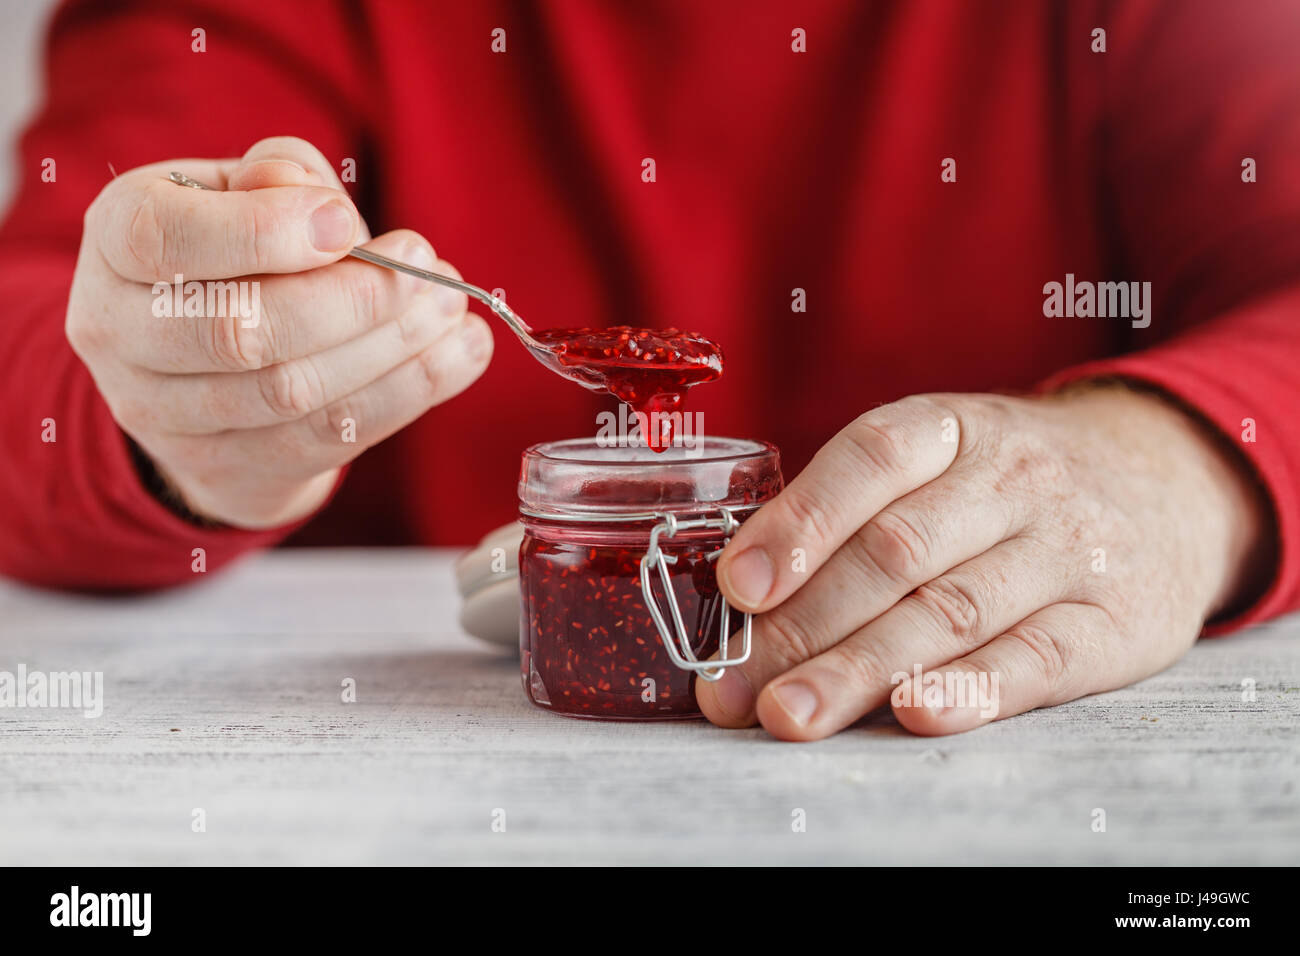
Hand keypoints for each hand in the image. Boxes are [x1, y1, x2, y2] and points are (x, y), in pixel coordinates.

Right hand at [66, 136, 492, 527]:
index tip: (347, 223)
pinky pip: (326, 440)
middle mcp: (122, 334)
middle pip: (240, 330)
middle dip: (351, 300)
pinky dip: (406, 396)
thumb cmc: (228, 254)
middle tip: (425, 266)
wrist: (194, 368)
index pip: (167, 237)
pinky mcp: (228, 467)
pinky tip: (459, 357)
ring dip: (393, 352)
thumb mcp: (237, 190)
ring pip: (292, 393)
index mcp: (117, 242)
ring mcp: (168, 416)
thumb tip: (327, 208)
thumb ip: (281, 177)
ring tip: (452, 313)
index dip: (263, 232)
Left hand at [698, 386, 1272, 738]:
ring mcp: (1070, 548)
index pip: (869, 460)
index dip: (799, 524)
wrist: (1169, 480)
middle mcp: (1013, 480)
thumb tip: (744, 591)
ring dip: (860, 669)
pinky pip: (1039, 657)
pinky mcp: (1117, 622)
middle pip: (895, 552)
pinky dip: (974, 688)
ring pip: (952, 611)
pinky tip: (913, 713)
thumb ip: (853, 508)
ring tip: (790, 714)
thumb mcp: (942, 458)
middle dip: (803, 626)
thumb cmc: (1010, 483)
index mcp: (953, 429)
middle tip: (732, 687)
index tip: (736, 588)